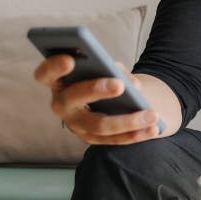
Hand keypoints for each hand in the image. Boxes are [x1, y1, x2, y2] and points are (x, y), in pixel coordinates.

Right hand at [33, 55, 160, 144]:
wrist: (107, 96)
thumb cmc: (102, 73)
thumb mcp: (106, 66)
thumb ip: (114, 69)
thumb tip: (132, 86)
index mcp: (57, 81)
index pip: (45, 74)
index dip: (53, 67)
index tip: (70, 60)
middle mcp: (61, 105)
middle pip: (73, 99)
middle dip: (96, 90)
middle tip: (119, 85)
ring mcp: (75, 125)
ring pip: (99, 125)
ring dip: (128, 120)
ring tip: (152, 114)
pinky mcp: (91, 138)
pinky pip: (114, 140)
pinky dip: (136, 134)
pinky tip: (155, 129)